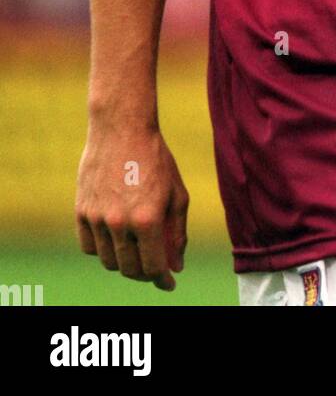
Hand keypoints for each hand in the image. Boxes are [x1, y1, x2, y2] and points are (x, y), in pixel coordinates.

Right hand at [76, 123, 188, 289]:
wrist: (122, 128)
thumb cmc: (155, 159)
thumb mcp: (177, 193)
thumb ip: (177, 233)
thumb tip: (176, 266)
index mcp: (148, 219)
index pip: (153, 268)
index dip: (163, 280)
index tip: (169, 282)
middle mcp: (120, 223)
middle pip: (130, 269)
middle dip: (144, 273)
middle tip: (153, 267)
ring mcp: (97, 218)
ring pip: (108, 261)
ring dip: (123, 262)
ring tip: (135, 250)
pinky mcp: (81, 210)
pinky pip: (89, 246)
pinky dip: (102, 249)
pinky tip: (115, 239)